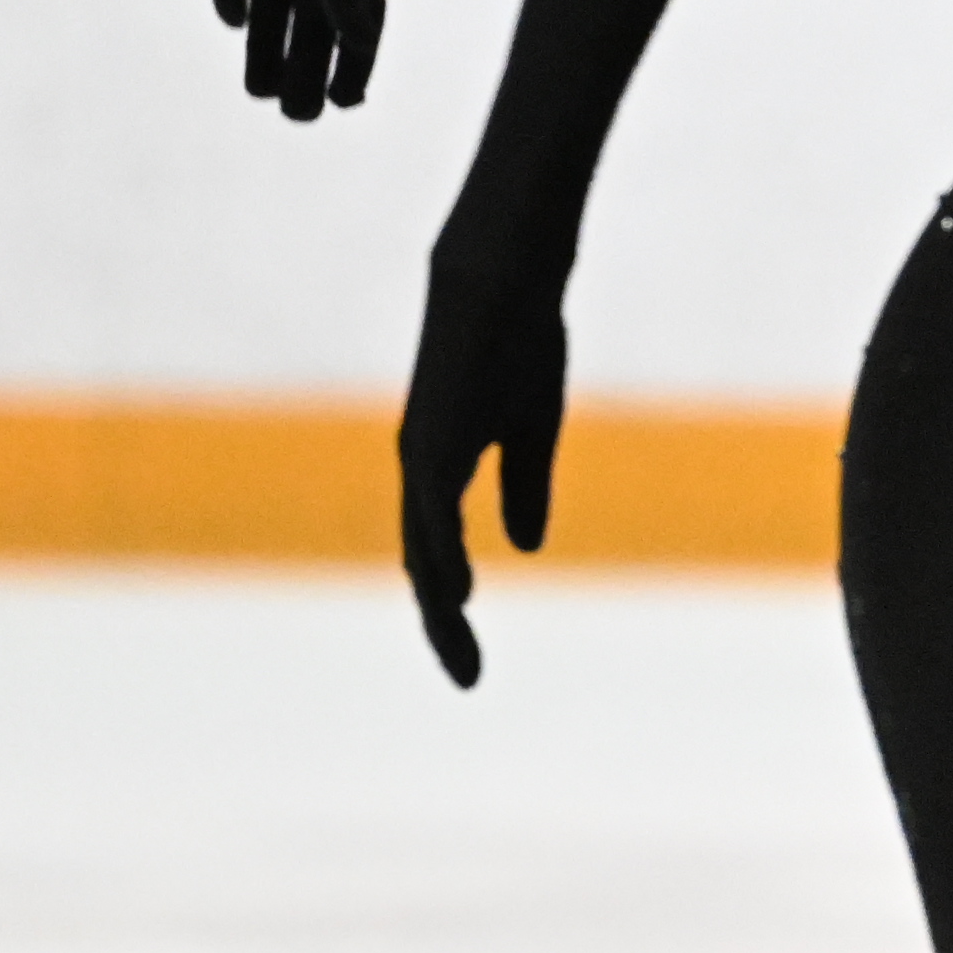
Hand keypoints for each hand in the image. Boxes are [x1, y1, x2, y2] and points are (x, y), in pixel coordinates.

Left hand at [172, 0, 383, 123]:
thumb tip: (364, 42)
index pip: (362, 15)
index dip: (359, 61)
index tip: (346, 103)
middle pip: (317, 22)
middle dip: (312, 70)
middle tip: (298, 115)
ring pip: (275, 11)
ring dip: (270, 51)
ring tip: (259, 91)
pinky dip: (233, 4)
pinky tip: (231, 22)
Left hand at [395, 210, 572, 689]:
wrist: (501, 277)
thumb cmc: (515, 340)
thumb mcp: (531, 427)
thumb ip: (524, 486)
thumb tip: (523, 549)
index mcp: (441, 466)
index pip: (438, 552)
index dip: (451, 605)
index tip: (473, 657)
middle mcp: (421, 468)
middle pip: (424, 562)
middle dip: (442, 622)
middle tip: (467, 674)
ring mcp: (423, 455)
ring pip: (422, 547)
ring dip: (439, 603)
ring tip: (458, 651)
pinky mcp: (434, 440)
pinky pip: (432, 513)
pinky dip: (444, 556)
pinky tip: (456, 593)